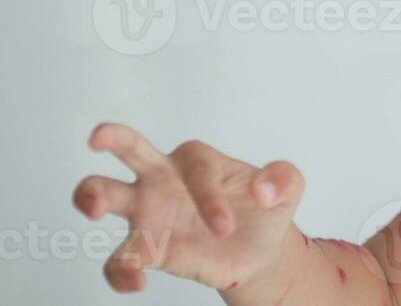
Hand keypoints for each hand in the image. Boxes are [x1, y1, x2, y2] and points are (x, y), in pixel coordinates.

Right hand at [73, 123, 303, 292]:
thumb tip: (262, 190)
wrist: (258, 249)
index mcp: (199, 160)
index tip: (227, 227)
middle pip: (131, 148)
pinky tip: (137, 283)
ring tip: (94, 209)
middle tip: (98, 137)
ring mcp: (149, 213)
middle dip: (113, 137)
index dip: (208, 196)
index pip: (195, 167)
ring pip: (105, 194)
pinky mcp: (145, 249)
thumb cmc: (265, 208)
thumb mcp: (289, 187)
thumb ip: (283, 178)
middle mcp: (166, 178)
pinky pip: (119, 259)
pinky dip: (121, 271)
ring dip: (92, 195)